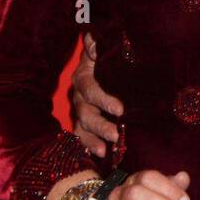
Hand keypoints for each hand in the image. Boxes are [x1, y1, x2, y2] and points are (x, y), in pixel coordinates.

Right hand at [72, 31, 123, 157]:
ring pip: (82, 127)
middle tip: (116, 134)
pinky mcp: (84, 124)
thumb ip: (98, 44)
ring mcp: (81, 111)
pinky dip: (90, 146)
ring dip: (93, 139)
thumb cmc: (110, 57)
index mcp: (84, 76)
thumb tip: (95, 44)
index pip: (90, 89)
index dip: (103, 99)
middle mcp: (79, 96)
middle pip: (85, 112)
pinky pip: (83, 137)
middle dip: (100, 125)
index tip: (120, 109)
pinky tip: (101, 155)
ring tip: (106, 150)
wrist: (106, 64)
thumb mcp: (105, 47)